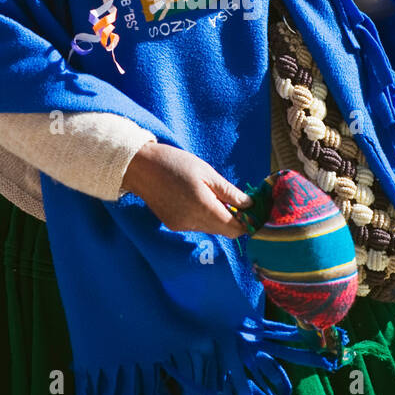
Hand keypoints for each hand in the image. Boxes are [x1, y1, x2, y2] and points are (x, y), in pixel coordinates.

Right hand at [120, 143, 253, 238]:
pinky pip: (196, 225)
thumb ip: (229, 192)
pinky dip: (203, 216)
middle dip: (235, 219)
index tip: (254, 211)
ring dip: (218, 217)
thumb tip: (250, 205)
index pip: (235, 229)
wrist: (140, 167)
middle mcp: (193, 223)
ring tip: (214, 196)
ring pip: (210, 229)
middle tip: (238, 201)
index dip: (247, 223)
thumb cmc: (176, 164)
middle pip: (224, 231)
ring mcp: (181, 226)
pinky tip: (197, 199)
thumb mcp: (207, 173)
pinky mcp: (173, 225)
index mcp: (204, 209)